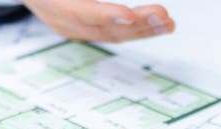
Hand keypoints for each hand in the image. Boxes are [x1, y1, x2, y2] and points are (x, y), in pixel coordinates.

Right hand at [22, 0, 173, 42]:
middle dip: (136, 24)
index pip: (80, 12)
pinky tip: (157, 25)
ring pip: (111, 34)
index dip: (106, 15)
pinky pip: (112, 33)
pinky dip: (136, 30)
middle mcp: (60, 18)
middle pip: (102, 28)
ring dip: (143, 30)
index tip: (129, 14)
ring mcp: (70, 27)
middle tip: (162, 16)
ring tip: (168, 23)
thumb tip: (116, 11)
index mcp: (52, 2)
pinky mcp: (81, 29)